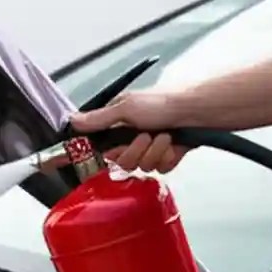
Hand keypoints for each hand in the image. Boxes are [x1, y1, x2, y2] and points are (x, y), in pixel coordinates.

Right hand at [68, 90, 188, 172]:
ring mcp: (149, 147)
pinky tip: (176, 146)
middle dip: (135, 151)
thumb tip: (71, 120)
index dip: (104, 151)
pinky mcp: (167, 156)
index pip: (100, 146)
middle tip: (145, 136)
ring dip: (154, 152)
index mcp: (117, 123)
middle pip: (120, 160)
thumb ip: (98, 119)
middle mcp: (131, 136)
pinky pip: (160, 168)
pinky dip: (168, 157)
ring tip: (166, 136)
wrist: (200, 112)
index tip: (111, 150)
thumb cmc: (163, 103)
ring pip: (141, 166)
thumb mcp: (126, 108)